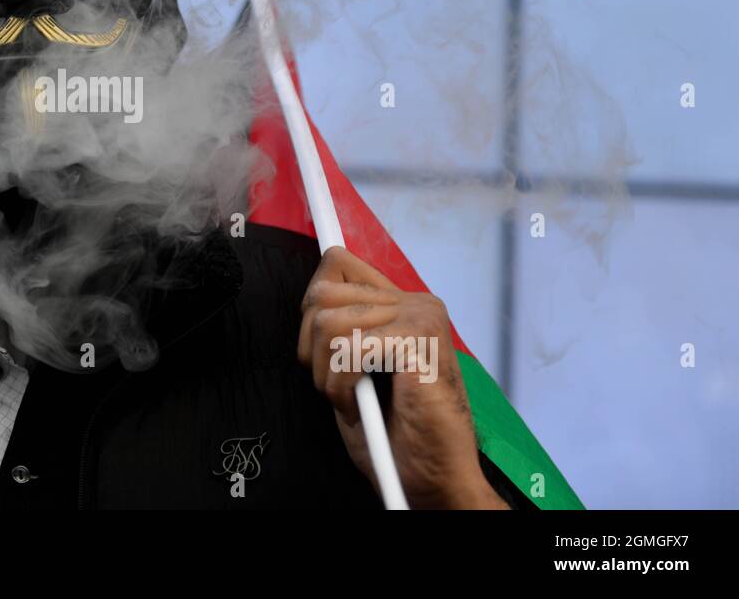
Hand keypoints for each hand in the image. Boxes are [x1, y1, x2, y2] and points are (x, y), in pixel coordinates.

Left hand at [297, 246, 507, 508]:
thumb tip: (311, 303)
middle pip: (321, 293)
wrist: (434, 481)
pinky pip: (347, 348)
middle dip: (312, 348)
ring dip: (326, 373)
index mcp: (402, 307)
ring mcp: (420, 316)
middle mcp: (415, 302)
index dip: (313, 304)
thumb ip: (339, 335)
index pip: (337, 265)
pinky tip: (359, 406)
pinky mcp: (419, 338)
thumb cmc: (398, 437)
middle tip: (335, 387)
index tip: (319, 345)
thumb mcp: (354, 375)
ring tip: (351, 401)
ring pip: (328, 321)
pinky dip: (340, 385)